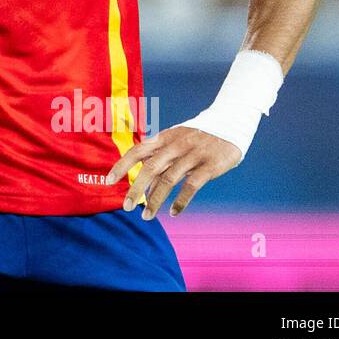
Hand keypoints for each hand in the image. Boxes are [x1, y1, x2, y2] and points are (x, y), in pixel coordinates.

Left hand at [105, 125, 241, 219]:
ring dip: (155, 200)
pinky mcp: (209, 166)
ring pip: (168, 180)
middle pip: (150, 168)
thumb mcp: (175, 139)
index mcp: (163, 138)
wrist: (230, 123)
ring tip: (146, 216)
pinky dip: (181, 201)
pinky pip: (192, 186)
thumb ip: (160, 157)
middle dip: (135, 188)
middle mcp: (175, 146)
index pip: (137, 151)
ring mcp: (192, 155)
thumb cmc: (197, 136)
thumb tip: (143, 182)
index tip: (108, 181)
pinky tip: (173, 212)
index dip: (121, 165)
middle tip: (125, 206)